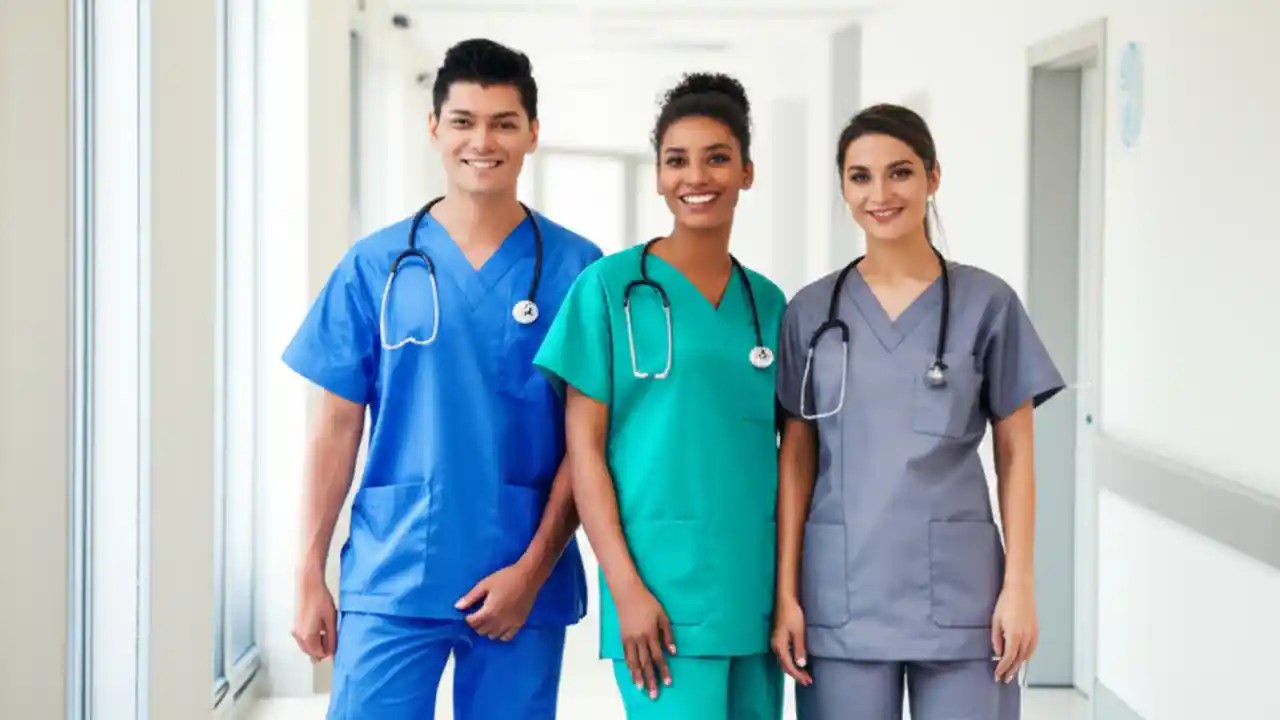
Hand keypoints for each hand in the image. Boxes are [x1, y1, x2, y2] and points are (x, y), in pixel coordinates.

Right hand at [292, 570, 336, 660]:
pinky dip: (312, 638)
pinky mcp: (296, 625)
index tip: (337, 645)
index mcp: (307, 638)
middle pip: (311, 652)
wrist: (309, 585)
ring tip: (328, 632)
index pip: (319, 654)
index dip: (329, 652)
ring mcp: (296, 631)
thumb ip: (331, 639)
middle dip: (322, 649)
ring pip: (307, 646)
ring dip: (317, 644)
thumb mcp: (331, 621)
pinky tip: (320, 628)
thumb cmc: (320, 600)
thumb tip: (332, 651)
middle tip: (333, 639)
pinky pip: (303, 638)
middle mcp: (299, 636)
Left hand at [455, 561, 539, 641]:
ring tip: (489, 619)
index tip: (469, 613)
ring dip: (488, 630)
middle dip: (477, 624)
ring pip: (493, 636)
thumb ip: (471, 597)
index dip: (468, 618)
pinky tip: (500, 626)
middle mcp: (498, 622)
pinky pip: (507, 637)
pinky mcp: (519, 624)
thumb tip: (457, 607)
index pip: (473, 623)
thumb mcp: (485, 584)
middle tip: (479, 614)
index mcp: (489, 611)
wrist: (529, 577)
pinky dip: (501, 634)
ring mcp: (510, 624)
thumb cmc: (505, 578)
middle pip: (481, 631)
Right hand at [615, 578, 674, 699]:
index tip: (668, 682)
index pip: (658, 656)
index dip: (663, 670)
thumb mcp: (662, 615)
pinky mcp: (622, 637)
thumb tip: (673, 652)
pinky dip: (629, 665)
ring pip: (633, 661)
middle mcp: (639, 639)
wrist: (627, 593)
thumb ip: (668, 634)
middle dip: (650, 679)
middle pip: (645, 663)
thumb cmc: (647, 602)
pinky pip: (626, 654)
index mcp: (651, 634)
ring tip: (641, 688)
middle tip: (653, 694)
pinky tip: (631, 672)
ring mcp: (629, 639)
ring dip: (637, 676)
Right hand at [771, 597, 811, 685]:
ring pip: (784, 661)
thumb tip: (800, 664)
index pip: (788, 666)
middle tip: (808, 681)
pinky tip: (798, 662)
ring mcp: (776, 642)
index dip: (798, 675)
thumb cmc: (792, 613)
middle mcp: (775, 645)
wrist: (786, 600)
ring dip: (794, 669)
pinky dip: (791, 662)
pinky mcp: (780, 639)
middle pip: (784, 665)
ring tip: (805, 675)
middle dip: (796, 674)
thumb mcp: (798, 632)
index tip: (807, 680)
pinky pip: (784, 655)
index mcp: (779, 645)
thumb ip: (799, 648)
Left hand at [991, 580, 1037, 683]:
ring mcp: (1032, 634)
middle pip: (1018, 660)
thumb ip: (996, 639)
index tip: (997, 674)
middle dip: (1010, 670)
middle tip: (1004, 679)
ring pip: (1026, 656)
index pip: (1008, 658)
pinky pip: (1032, 649)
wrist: (1020, 590)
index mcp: (1014, 635)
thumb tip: (997, 652)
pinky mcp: (1036, 631)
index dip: (1002, 668)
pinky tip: (1022, 659)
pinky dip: (1026, 656)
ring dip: (1019, 665)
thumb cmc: (1006, 602)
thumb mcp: (995, 621)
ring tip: (1012, 671)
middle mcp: (1026, 637)